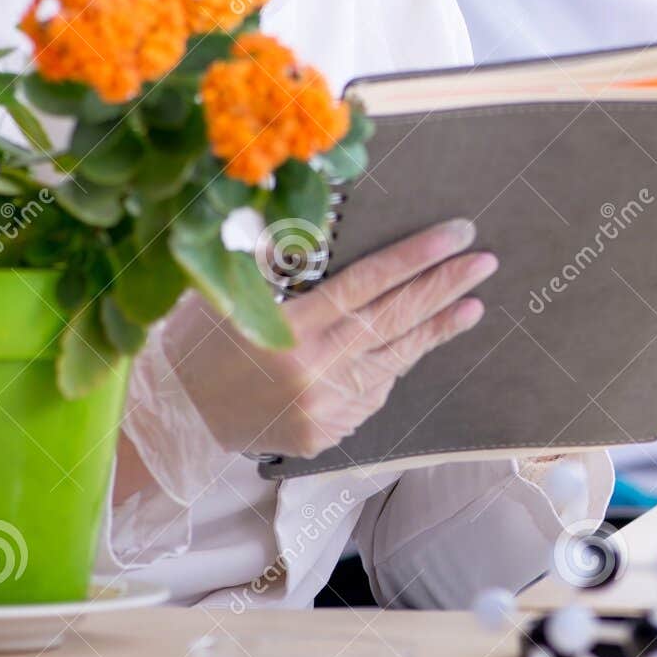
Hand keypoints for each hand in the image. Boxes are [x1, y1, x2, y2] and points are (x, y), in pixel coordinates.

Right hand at [162, 218, 495, 458]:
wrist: (172, 418)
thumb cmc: (197, 342)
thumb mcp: (229, 291)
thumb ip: (276, 260)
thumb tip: (319, 223)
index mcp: (292, 328)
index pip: (368, 283)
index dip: (416, 257)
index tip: (456, 235)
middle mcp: (316, 370)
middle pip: (393, 319)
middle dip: (443, 286)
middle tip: (484, 262)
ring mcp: (326, 407)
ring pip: (394, 360)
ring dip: (435, 329)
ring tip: (472, 304)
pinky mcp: (328, 433)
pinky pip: (372, 392)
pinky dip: (393, 366)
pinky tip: (411, 344)